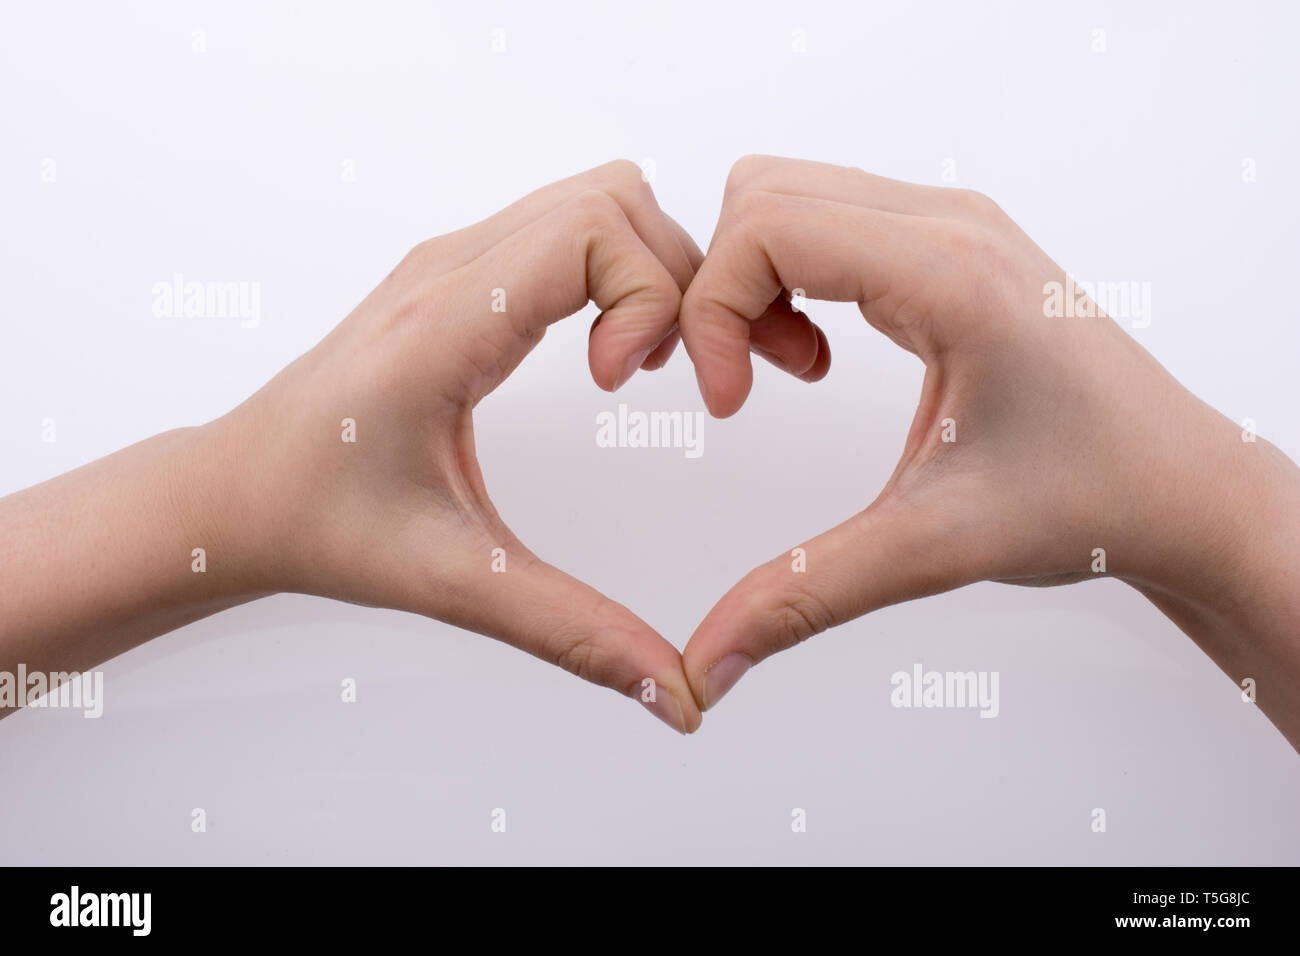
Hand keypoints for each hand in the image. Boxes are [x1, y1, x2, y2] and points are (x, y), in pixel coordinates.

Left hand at [206, 162, 726, 728]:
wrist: (235, 493)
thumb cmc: (319, 523)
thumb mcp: (455, 581)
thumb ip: (572, 633)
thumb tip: (671, 692)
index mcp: (445, 326)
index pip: (592, 228)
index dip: (649, 295)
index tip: (628, 384)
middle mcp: (449, 270)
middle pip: (612, 197)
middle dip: (671, 278)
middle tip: (659, 374)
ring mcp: (451, 262)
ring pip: (595, 199)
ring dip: (645, 270)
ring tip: (634, 366)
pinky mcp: (458, 276)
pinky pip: (565, 229)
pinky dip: (614, 274)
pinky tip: (603, 358)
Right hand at [678, 156, 1299, 747]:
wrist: (1180, 487)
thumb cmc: (1092, 499)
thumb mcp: (933, 546)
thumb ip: (805, 594)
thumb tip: (709, 661)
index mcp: (951, 273)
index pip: (768, 225)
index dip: (711, 309)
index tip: (728, 400)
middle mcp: (950, 224)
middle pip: (764, 193)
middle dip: (720, 288)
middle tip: (739, 384)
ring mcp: (952, 226)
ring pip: (790, 197)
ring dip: (754, 283)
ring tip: (781, 371)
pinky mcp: (949, 246)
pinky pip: (828, 221)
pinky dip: (790, 281)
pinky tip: (816, 358)